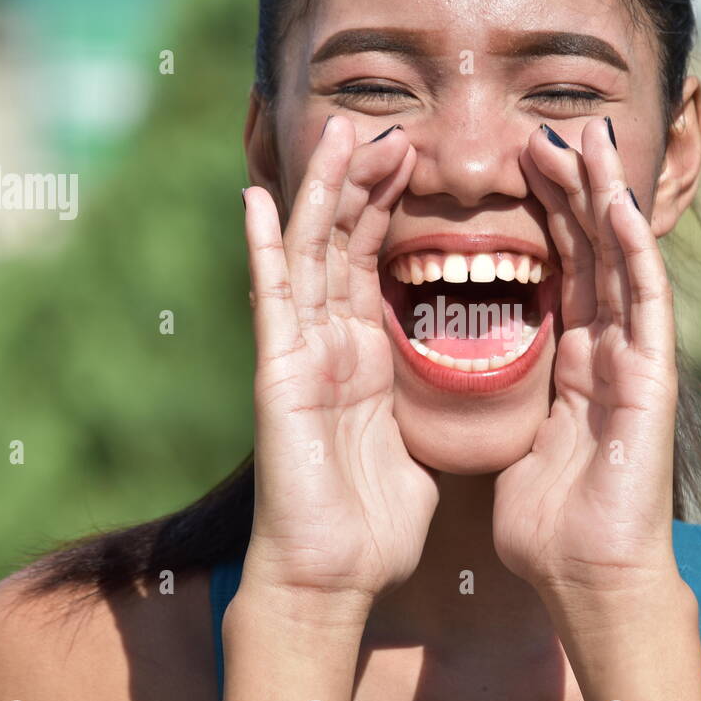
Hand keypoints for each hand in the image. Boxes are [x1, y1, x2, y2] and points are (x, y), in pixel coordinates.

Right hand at [240, 116, 437, 599]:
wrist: (334, 574)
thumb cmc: (373, 518)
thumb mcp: (415, 439)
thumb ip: (419, 398)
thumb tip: (448, 382)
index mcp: (362, 354)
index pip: (375, 261)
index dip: (393, 208)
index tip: (418, 159)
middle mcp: (327, 343)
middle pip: (343, 242)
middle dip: (365, 182)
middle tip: (389, 126)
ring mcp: (299, 354)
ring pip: (310, 253)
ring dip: (326, 192)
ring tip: (346, 132)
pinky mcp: (279, 375)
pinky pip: (272, 302)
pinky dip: (260, 249)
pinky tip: (253, 197)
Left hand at [494, 117, 678, 595]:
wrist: (584, 576)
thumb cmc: (549, 522)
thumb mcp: (517, 439)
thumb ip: (514, 396)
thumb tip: (484, 373)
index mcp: (574, 362)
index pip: (560, 271)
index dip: (542, 217)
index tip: (517, 168)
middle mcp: (606, 351)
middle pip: (590, 252)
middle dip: (572, 190)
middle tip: (548, 132)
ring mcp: (634, 363)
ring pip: (621, 263)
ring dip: (604, 199)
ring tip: (584, 140)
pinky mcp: (651, 382)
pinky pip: (643, 305)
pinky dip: (631, 251)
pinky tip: (615, 203)